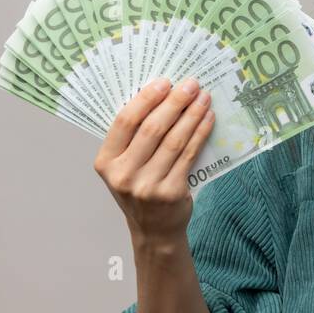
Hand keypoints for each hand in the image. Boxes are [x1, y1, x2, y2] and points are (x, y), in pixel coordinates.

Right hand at [93, 77, 214, 242]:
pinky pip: (189, 154)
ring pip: (174, 140)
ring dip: (192, 115)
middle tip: (190, 84)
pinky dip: (200, 133)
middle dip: (174, 102)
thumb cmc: (140, 189)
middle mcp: (123, 174)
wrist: (154, 230)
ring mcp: (147, 186)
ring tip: (203, 98)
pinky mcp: (171, 192)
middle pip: (152, 128)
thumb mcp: (125, 165)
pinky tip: (207, 119)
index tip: (164, 82)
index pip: (125, 122)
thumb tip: (162, 96)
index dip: (146, 98)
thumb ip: (134, 138)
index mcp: (106, 162)